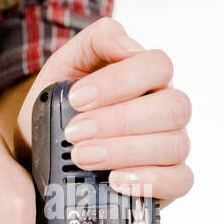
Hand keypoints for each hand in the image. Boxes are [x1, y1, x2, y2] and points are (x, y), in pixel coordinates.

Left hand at [15, 17, 192, 202]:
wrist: (42, 152)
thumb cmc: (59, 107)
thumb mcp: (64, 66)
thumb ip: (96, 42)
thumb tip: (128, 45)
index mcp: (148, 77)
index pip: (157, 66)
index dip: (119, 82)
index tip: (77, 98)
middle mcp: (166, 110)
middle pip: (173, 107)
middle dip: (119, 121)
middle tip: (76, 133)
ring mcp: (172, 145)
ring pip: (175, 144)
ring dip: (125, 151)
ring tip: (83, 157)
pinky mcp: (170, 180)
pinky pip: (181, 180)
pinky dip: (149, 181)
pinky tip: (115, 180)